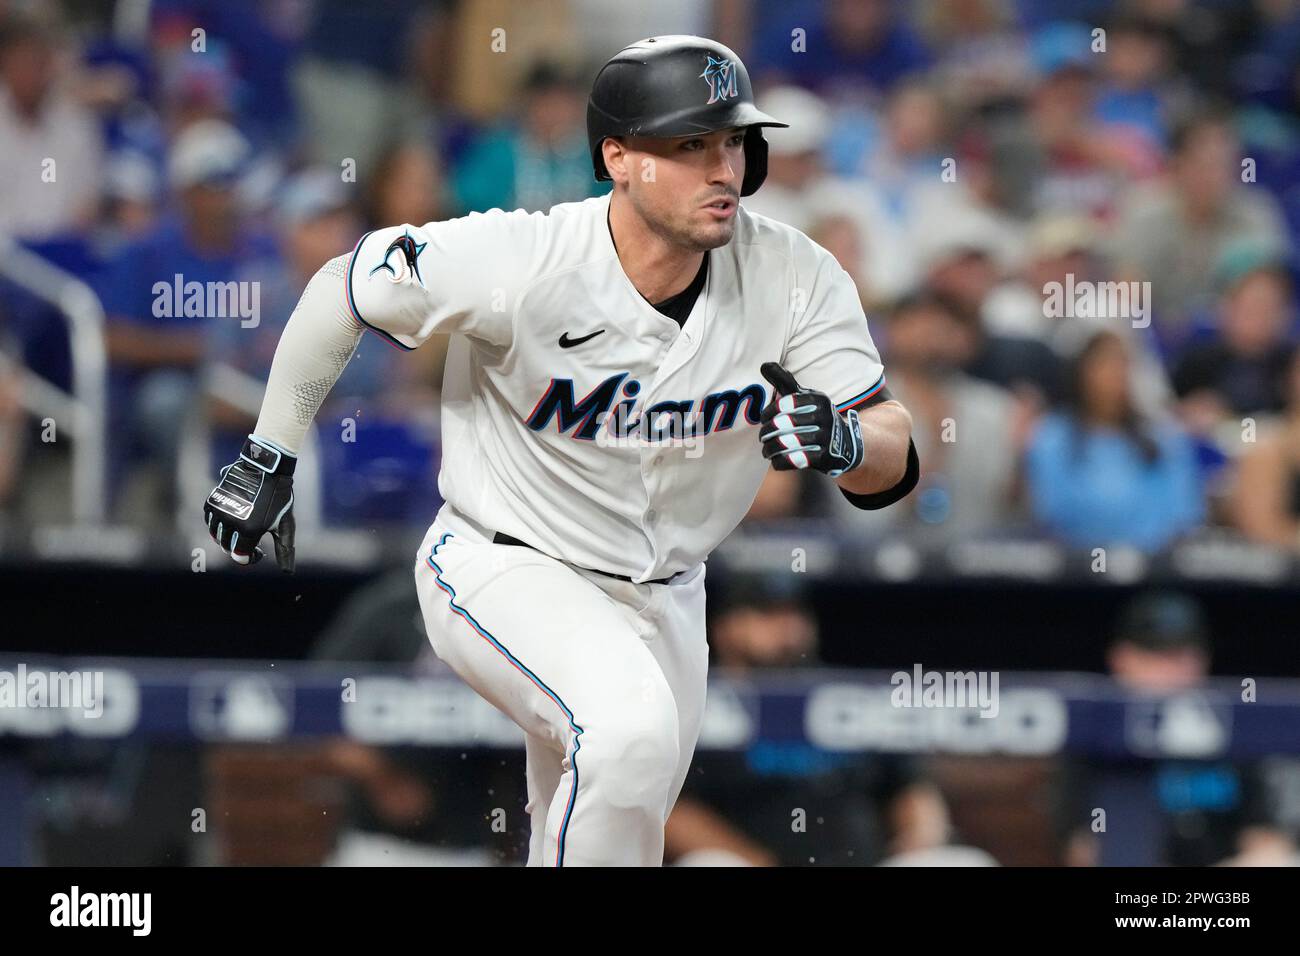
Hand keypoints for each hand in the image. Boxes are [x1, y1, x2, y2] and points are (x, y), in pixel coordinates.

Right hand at [203, 434, 296, 569]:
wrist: (267, 467)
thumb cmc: (279, 497)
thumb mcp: (285, 524)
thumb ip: (284, 549)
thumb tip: (288, 572)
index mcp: (249, 530)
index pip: (240, 556)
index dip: (249, 558)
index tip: (258, 553)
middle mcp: (232, 522)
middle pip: (227, 547)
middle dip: (239, 547)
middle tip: (251, 541)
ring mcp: (220, 510)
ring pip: (216, 534)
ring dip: (227, 537)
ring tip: (240, 530)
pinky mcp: (213, 500)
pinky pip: (210, 520)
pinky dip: (217, 524)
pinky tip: (231, 520)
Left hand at [759, 362, 863, 476]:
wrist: (846, 444)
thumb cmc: (816, 417)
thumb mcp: (804, 397)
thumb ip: (784, 381)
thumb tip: (764, 364)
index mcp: (818, 399)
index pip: (784, 403)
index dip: (768, 412)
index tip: (763, 419)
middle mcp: (824, 416)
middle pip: (783, 424)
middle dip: (767, 432)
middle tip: (762, 437)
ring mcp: (826, 438)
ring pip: (787, 443)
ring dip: (770, 449)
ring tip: (766, 450)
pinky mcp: (825, 458)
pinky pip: (795, 460)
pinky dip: (780, 461)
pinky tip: (775, 460)